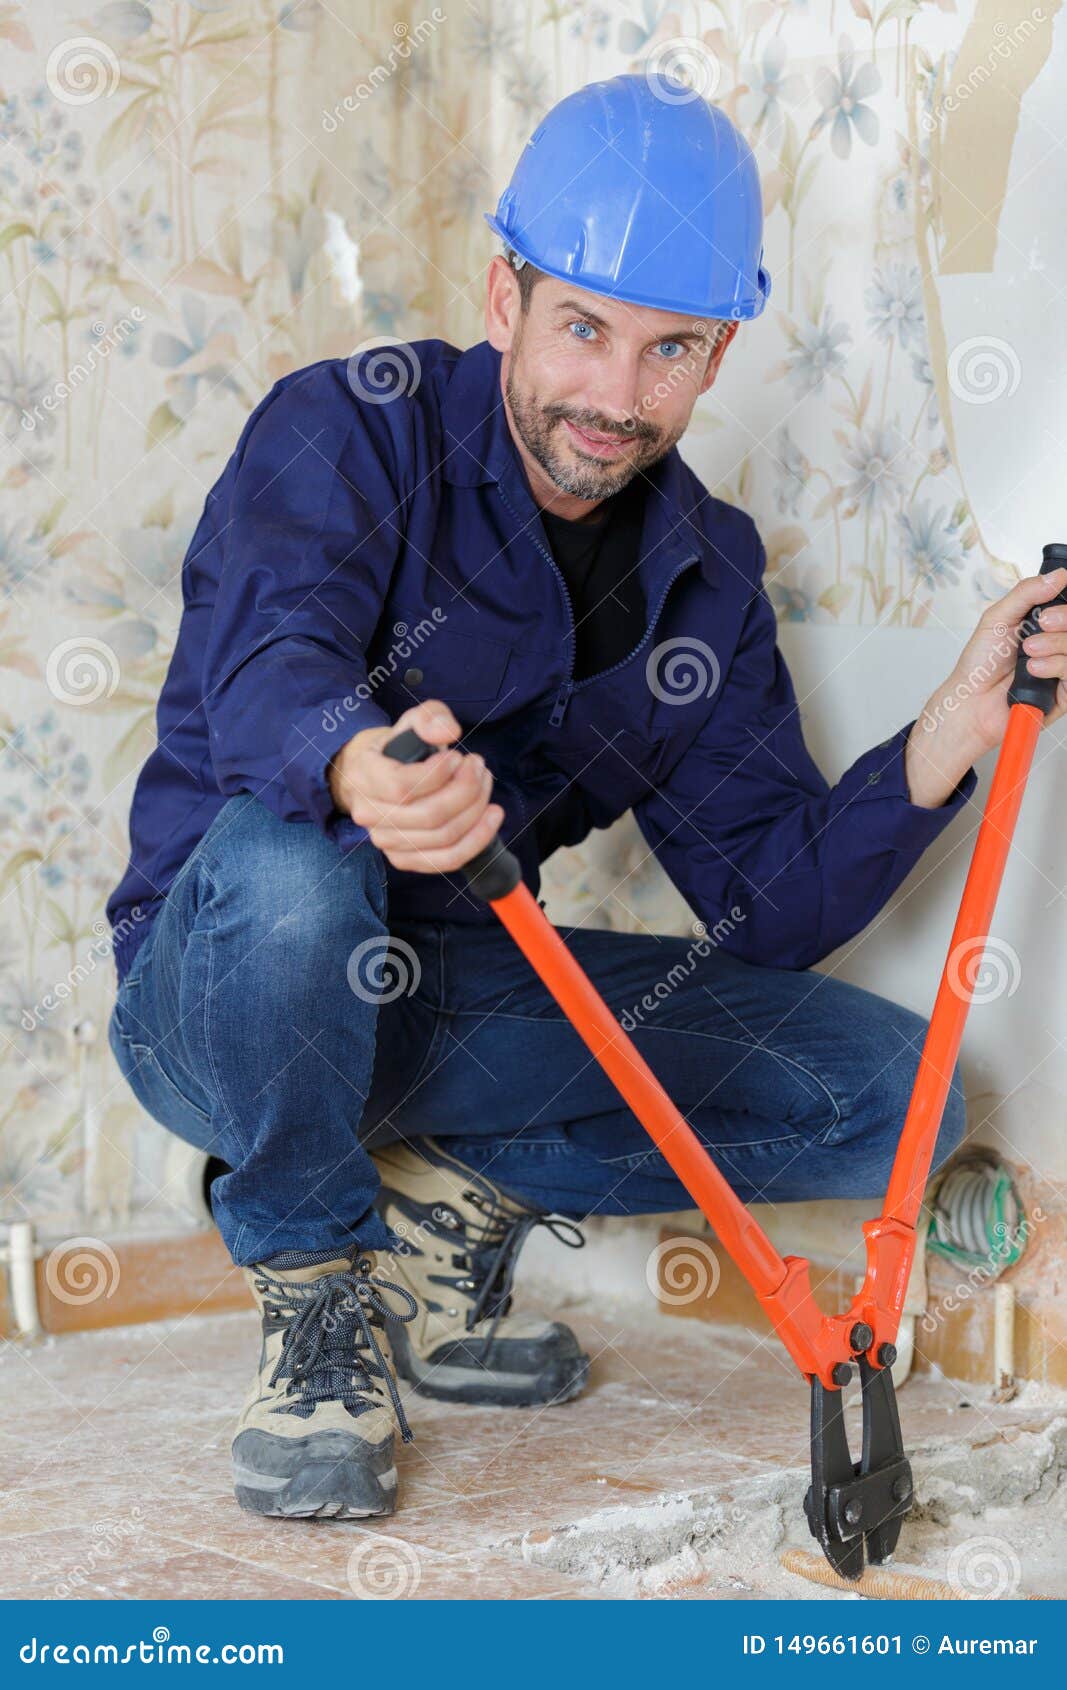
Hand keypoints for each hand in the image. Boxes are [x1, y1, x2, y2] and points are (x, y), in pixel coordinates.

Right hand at [327, 699, 503, 872]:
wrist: (379, 777)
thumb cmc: (399, 749)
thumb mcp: (412, 721)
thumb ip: (430, 718)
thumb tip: (448, 733)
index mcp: (364, 776)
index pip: (402, 786)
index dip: (439, 774)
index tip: (458, 757)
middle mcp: (369, 814)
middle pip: (430, 815)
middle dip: (467, 790)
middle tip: (479, 767)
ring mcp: (385, 841)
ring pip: (443, 837)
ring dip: (476, 810)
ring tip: (485, 784)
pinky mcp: (403, 859)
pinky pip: (446, 860)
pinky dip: (477, 840)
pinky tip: (491, 816)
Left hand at [906, 565, 1066, 805]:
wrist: (971, 700)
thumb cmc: (981, 663)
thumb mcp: (998, 618)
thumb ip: (1026, 594)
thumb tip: (1057, 575)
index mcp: (1045, 624)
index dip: (1065, 604)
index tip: (1050, 606)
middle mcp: (1057, 643)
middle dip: (1064, 619)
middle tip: (1042, 624)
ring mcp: (1062, 666)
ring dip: (1055, 644)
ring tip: (1028, 651)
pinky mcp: (1066, 691)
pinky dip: (1055, 666)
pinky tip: (1034, 669)